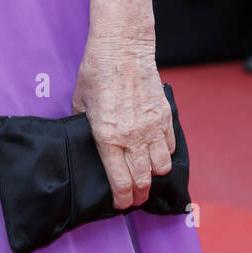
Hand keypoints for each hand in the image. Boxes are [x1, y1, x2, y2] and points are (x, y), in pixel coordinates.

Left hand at [72, 37, 174, 210]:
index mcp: (107, 137)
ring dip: (154, 175)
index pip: (120, 182)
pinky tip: (157, 151)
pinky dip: (166, 154)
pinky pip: (171, 146)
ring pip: (162, 167)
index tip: (120, 203)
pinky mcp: (165, 116)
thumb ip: (84, 126)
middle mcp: (132, 137)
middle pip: (143, 181)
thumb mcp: (80, 102)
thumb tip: (86, 139)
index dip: (121, 199)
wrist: (122, 48)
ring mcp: (152, 127)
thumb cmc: (97, 71)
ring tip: (147, 174)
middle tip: (135, 198)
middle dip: (139, 195)